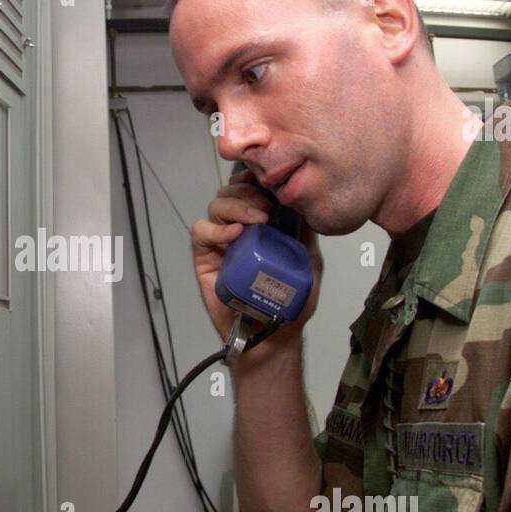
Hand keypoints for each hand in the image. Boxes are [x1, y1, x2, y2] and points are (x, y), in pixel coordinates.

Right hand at [190, 170, 323, 357]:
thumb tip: (308, 201)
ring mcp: (221, 242)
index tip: (270, 181)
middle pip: (230, 191)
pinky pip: (201, 232)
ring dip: (235, 206)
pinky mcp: (205, 258)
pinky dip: (216, 229)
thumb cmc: (292, 302)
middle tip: (266, 207)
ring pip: (215, 206)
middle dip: (247, 191)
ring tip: (256, 220)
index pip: (251, 188)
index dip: (255, 177)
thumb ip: (306, 232)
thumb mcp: (309, 260)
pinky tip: (235, 235)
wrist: (274, 334)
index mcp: (261, 224)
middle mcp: (238, 227)